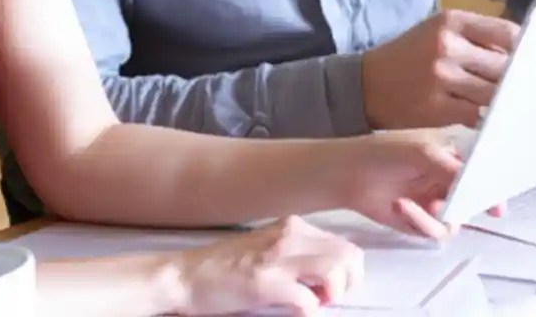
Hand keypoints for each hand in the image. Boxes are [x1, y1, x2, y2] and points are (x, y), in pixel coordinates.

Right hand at [175, 216, 364, 315]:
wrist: (186, 276)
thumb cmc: (225, 267)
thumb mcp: (266, 245)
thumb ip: (296, 250)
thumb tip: (328, 270)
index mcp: (292, 226)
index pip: (345, 245)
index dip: (346, 272)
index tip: (329, 287)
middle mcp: (289, 236)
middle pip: (349, 255)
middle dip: (347, 282)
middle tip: (327, 297)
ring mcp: (277, 258)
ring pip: (336, 271)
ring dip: (332, 294)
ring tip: (314, 302)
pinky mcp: (266, 284)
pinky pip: (308, 301)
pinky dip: (308, 311)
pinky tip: (295, 311)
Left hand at [336, 129, 502, 240]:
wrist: (349, 174)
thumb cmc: (385, 153)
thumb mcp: (424, 152)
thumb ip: (454, 168)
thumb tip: (478, 185)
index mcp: (452, 156)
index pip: (481, 173)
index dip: (492, 187)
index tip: (498, 203)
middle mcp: (448, 181)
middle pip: (474, 200)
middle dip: (472, 207)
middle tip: (468, 210)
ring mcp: (436, 202)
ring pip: (457, 220)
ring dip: (440, 216)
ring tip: (427, 206)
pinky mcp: (421, 222)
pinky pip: (436, 231)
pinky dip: (422, 222)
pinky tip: (403, 207)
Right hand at [361, 10, 519, 129]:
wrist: (366, 85)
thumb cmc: (408, 57)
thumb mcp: (437, 32)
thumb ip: (476, 38)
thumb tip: (523, 54)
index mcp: (452, 21)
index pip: (508, 33)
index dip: (526, 50)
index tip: (533, 62)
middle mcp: (447, 46)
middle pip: (505, 66)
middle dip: (515, 80)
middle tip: (525, 90)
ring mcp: (442, 78)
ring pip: (493, 93)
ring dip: (501, 101)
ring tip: (506, 105)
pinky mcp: (436, 109)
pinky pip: (477, 116)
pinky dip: (483, 118)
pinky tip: (482, 117)